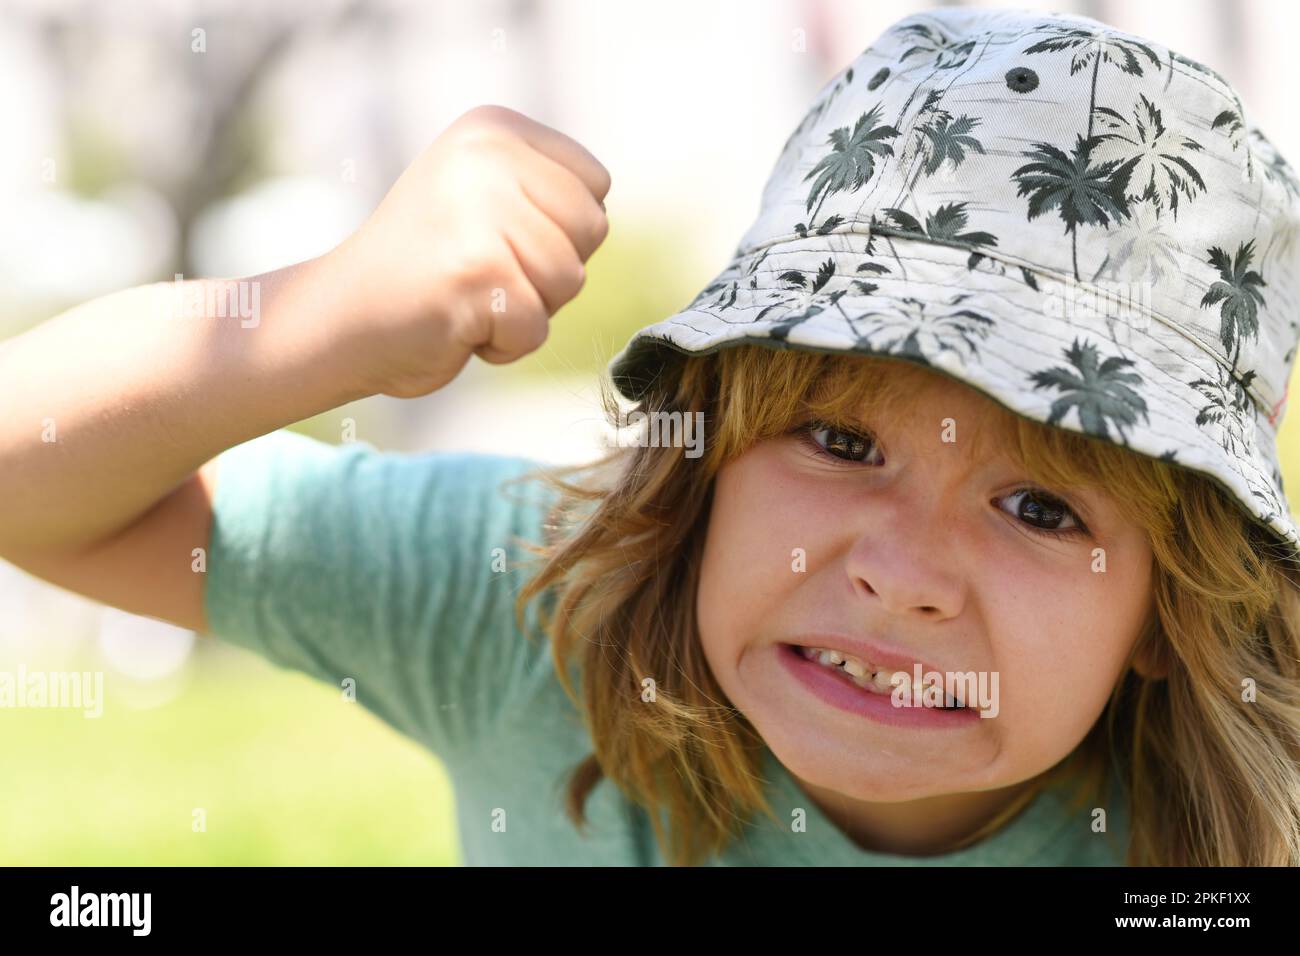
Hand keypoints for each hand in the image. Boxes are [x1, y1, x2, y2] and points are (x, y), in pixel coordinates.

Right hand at [327, 104, 610, 397]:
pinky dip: (503, 344)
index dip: (562, 230)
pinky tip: (457, 324)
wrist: (340, 318)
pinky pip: (535, 329)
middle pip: (592, 230)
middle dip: (551, 271)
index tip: (499, 238)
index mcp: (493, 128)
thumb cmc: (423, 267)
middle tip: (483, 272)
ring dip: (527, 308)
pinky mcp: (476, 275)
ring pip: (569, 281)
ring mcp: (480, 215)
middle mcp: (486, 158)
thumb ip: (541, 190)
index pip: (595, 184)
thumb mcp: (481, 194)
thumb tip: (600, 211)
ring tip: (469, 295)